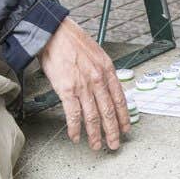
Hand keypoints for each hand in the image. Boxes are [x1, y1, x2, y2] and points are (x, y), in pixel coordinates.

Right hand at [37, 18, 129, 150]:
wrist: (54, 32)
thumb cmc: (72, 41)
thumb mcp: (96, 54)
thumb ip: (102, 72)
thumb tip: (106, 88)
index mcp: (107, 70)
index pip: (120, 99)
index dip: (124, 117)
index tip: (126, 128)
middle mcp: (98, 79)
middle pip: (108, 112)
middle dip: (112, 131)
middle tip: (114, 144)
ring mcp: (83, 86)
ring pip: (93, 117)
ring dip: (95, 134)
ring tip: (96, 146)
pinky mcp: (67, 90)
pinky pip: (73, 114)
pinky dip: (75, 128)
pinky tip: (76, 136)